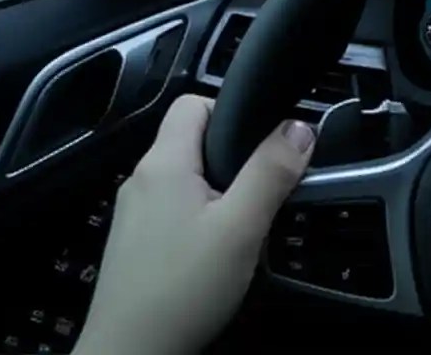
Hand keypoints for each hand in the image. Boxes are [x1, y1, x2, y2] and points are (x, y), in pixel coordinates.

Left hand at [75, 95, 315, 354]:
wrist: (131, 353)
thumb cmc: (181, 290)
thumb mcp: (241, 227)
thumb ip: (271, 172)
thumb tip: (299, 127)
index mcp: (164, 162)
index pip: (193, 101)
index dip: (231, 110)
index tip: (263, 142)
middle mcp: (141, 180)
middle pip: (191, 141)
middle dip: (232, 157)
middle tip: (261, 189)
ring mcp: (134, 214)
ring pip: (185, 179)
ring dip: (217, 190)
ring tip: (243, 224)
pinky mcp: (135, 244)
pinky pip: (173, 210)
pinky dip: (200, 218)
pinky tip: (216, 252)